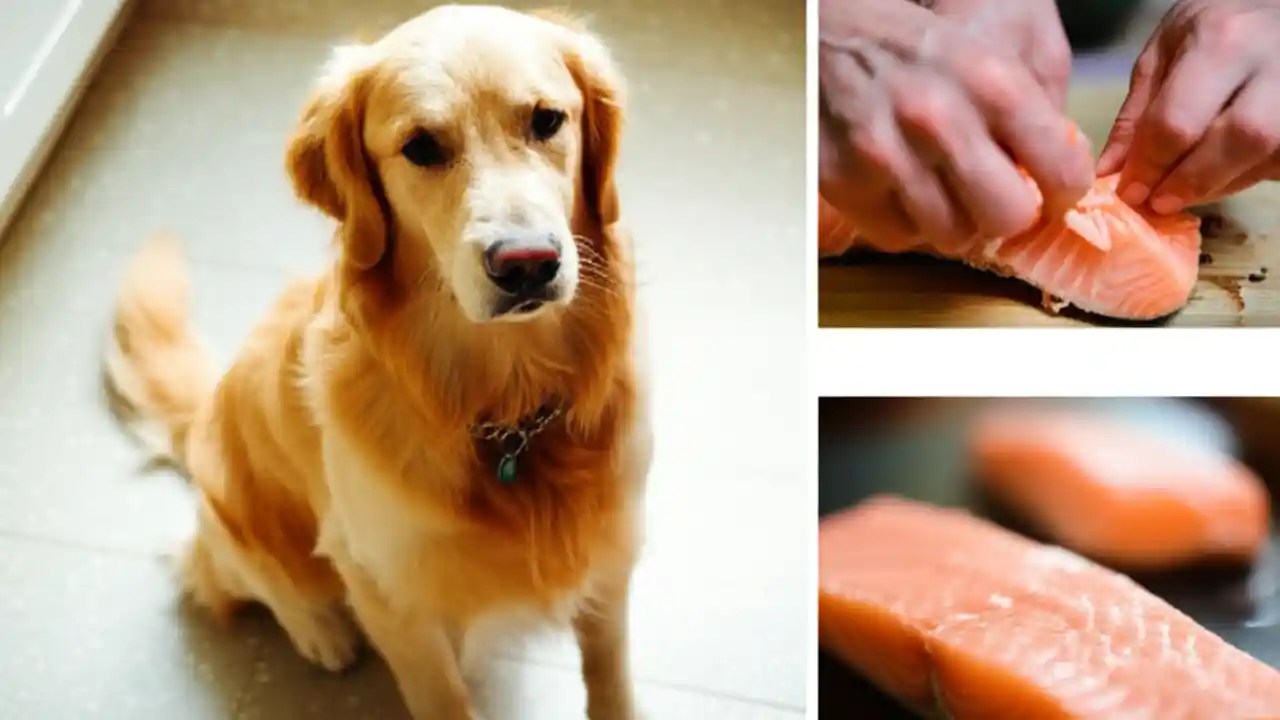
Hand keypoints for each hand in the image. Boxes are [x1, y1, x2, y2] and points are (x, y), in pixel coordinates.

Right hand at [818, 0, 1092, 249]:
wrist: (820, 33)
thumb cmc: (911, 41)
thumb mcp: (987, 50)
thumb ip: (1031, 107)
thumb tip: (1053, 173)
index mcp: (992, 80)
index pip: (1061, 170)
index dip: (1062, 192)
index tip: (1052, 194)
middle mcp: (940, 120)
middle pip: (1006, 217)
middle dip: (1006, 213)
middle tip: (994, 197)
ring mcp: (886, 156)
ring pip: (951, 236)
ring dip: (953, 220)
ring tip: (941, 187)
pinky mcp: (844, 181)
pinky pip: (898, 237)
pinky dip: (905, 222)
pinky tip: (901, 189)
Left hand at [1098, 0, 1279, 213]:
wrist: (1274, 8)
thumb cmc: (1215, 26)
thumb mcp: (1165, 51)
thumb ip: (1138, 112)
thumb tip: (1111, 171)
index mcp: (1222, 42)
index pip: (1179, 120)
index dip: (1149, 167)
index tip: (1130, 191)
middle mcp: (1272, 62)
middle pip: (1240, 138)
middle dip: (1193, 180)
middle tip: (1160, 201)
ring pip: (1269, 154)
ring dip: (1222, 183)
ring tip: (1187, 189)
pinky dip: (1247, 175)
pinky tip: (1222, 172)